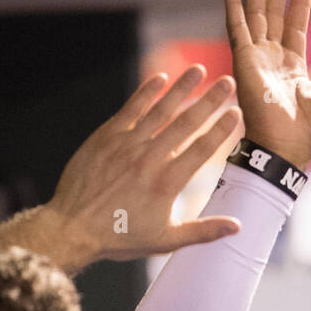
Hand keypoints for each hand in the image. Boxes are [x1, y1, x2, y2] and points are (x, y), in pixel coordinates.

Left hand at [46, 67, 242, 265]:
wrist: (73, 228)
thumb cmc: (120, 237)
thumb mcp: (165, 240)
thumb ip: (203, 231)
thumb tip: (237, 226)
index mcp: (167, 183)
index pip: (202, 149)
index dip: (221, 129)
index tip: (236, 112)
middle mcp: (150, 159)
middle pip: (186, 123)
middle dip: (210, 101)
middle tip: (228, 82)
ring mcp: (127, 145)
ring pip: (160, 110)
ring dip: (182, 88)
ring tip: (199, 70)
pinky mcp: (107, 137)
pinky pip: (130, 109)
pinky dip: (146, 92)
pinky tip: (160, 77)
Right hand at [222, 0, 310, 169]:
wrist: (289, 148)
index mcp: (293, 69)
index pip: (295, 27)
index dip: (298, 3)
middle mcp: (272, 61)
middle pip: (273, 14)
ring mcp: (256, 59)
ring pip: (255, 14)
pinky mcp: (244, 61)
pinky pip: (236, 26)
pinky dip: (232, 3)